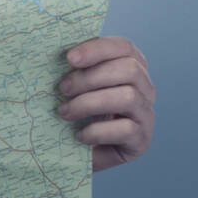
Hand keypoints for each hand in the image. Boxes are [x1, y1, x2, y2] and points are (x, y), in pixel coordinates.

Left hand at [57, 35, 154, 171]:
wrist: (80, 150)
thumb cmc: (75, 110)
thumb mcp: (74, 85)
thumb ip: (73, 67)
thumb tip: (52, 49)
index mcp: (130, 66)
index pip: (124, 47)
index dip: (97, 49)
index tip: (69, 58)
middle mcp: (144, 88)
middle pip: (129, 70)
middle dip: (90, 77)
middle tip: (63, 89)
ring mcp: (146, 114)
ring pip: (128, 97)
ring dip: (90, 103)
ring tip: (65, 112)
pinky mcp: (142, 139)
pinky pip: (126, 129)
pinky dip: (98, 131)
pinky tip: (80, 135)